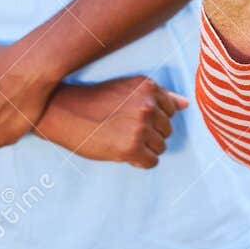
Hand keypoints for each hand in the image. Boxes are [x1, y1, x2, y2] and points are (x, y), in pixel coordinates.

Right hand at [37, 76, 188, 168]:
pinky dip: (139, 161)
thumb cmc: (94, 101)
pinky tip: (122, 151)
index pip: (170, 110)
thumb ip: (159, 97)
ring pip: (161, 147)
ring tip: (121, 139)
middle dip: (150, 134)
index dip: (152, 118)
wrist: (63, 112)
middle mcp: (148, 104)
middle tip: (123, 130)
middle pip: (167, 130)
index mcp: (148, 86)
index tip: (132, 118)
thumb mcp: (127, 89)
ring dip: (144, 148)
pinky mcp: (132, 147)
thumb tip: (186, 104)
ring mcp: (141, 126)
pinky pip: (152, 162)